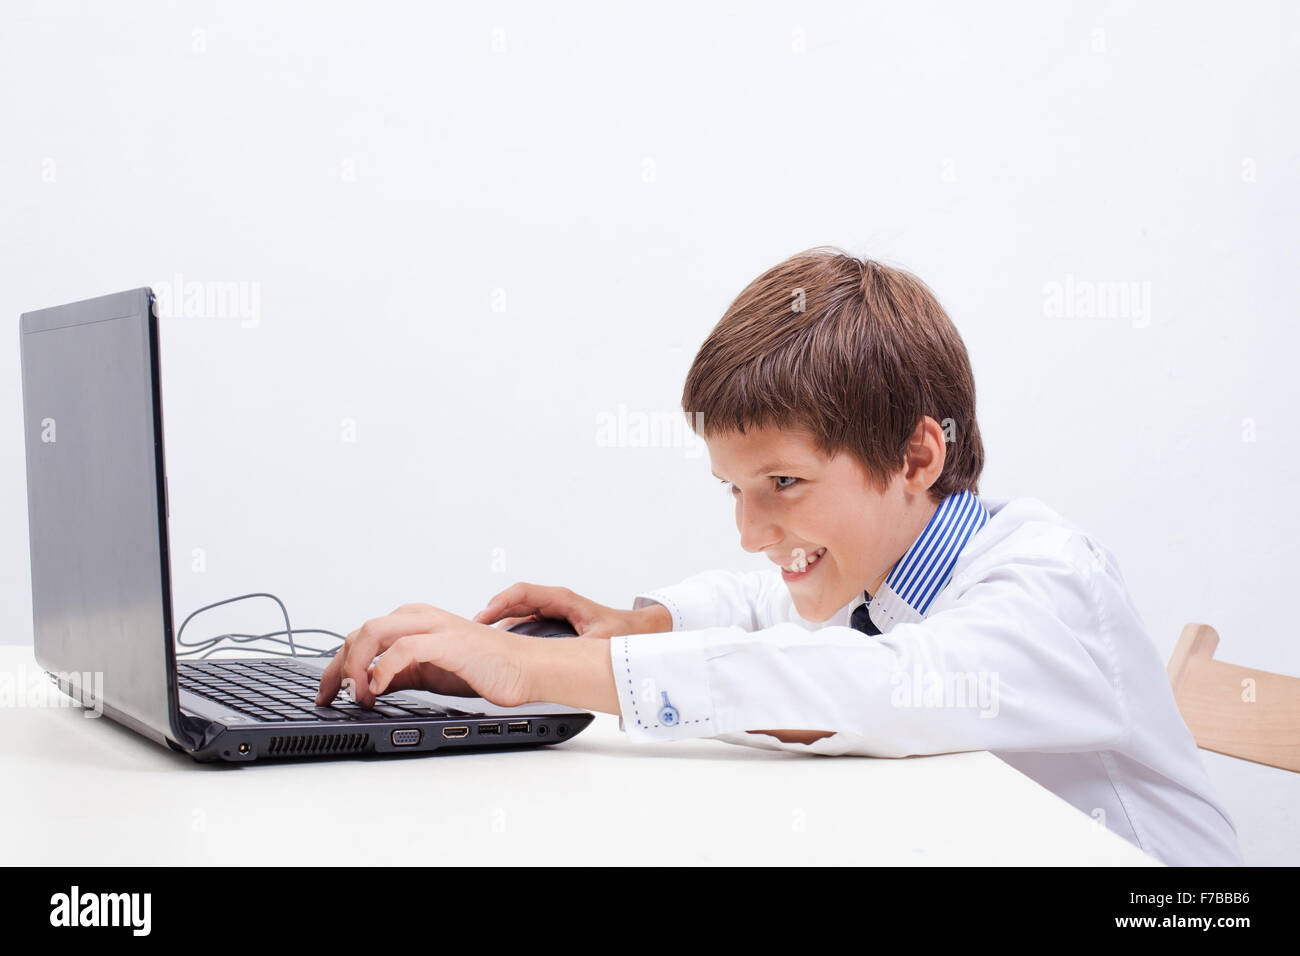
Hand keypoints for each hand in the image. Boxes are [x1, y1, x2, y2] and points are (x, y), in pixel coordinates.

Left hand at [315, 603, 535, 708]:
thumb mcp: (428, 672)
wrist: (523, 668)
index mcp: (413, 621)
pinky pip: (403, 648)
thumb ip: (399, 673)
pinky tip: (378, 690)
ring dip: (355, 665)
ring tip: (357, 695)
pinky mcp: (447, 641)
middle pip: (360, 632)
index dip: (337, 665)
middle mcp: (418, 617)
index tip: (326, 693)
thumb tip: (367, 686)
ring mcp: (433, 626)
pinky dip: (383, 669)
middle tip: (332, 697)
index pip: (361, 636)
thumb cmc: (483, 668)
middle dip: (338, 667)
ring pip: (373, 632)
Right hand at [473, 582, 671, 638]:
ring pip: (518, 610)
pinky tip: (498, 640)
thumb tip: (572, 661)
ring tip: (479, 634)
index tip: (485, 615)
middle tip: (472, 628)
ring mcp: (552, 611)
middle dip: (492, 612)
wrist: (638, 631)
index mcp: (563, 600)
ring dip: (498, 619)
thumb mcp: (601, 640)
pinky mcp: (552, 621)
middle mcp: (555, 602)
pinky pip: (524, 619)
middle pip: (515, 600)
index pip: (524, 593)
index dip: (502, 602)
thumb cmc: (622, 632)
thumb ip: (584, 650)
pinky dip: (508, 626)